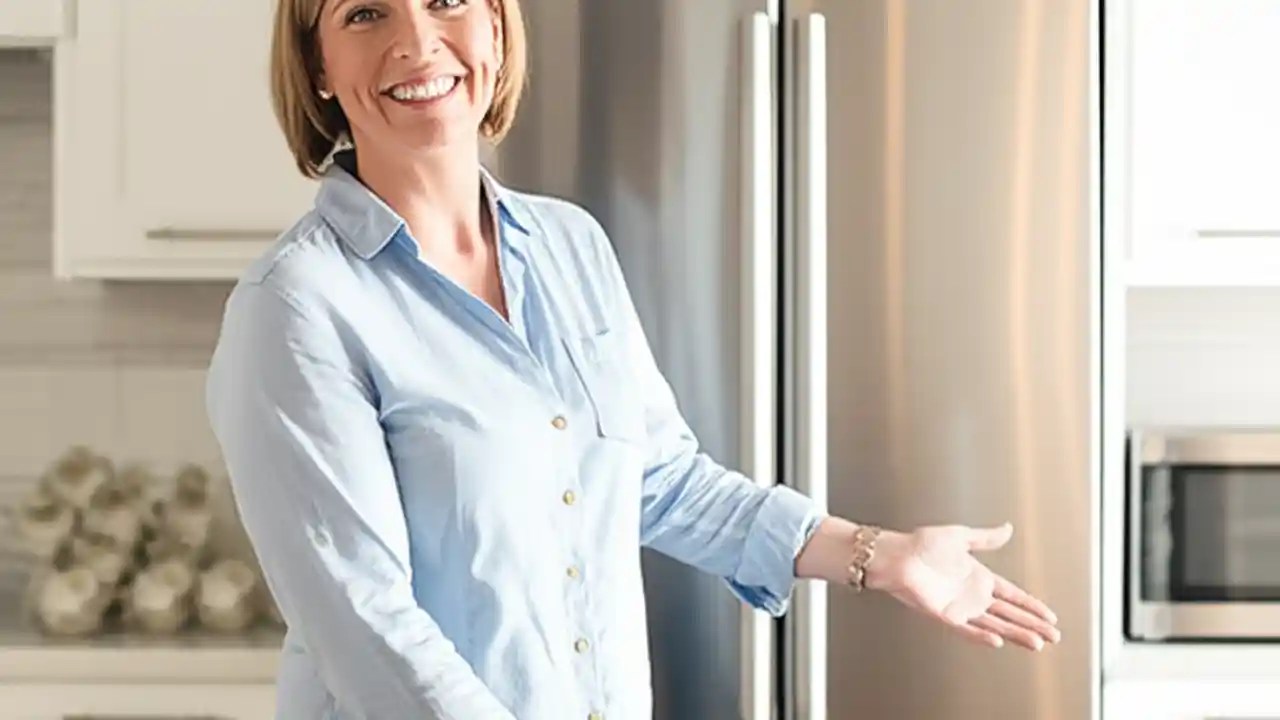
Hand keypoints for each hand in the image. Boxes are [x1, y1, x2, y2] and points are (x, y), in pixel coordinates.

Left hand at [864, 522, 1061, 650]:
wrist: (896, 554)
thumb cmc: (920, 544)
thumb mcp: (960, 537)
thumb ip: (985, 538)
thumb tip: (1007, 528)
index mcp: (978, 577)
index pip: (1013, 595)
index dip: (1031, 605)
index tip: (1050, 616)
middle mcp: (972, 595)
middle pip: (1010, 614)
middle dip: (1032, 625)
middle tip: (1054, 636)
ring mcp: (960, 607)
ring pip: (995, 625)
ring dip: (1015, 633)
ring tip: (1037, 642)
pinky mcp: (945, 615)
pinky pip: (967, 629)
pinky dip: (982, 636)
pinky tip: (998, 640)